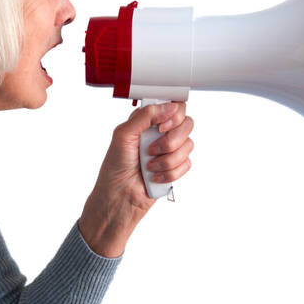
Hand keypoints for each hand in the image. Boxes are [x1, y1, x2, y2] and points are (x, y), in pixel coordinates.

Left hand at [78, 101, 193, 256]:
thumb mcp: (123, 135)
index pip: (173, 106)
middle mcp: (161, 134)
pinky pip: (187, 164)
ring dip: (167, 159)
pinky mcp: (175, 168)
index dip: (173, 114)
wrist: (119, 197)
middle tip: (153, 149)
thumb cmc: (115, 168)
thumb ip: (145, 116)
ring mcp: (169, 151)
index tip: (162, 126)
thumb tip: (168, 107)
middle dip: (171, 140)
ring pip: (188, 145)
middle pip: (186, 124)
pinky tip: (154, 176)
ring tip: (150, 165)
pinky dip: (169, 172)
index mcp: (148, 121)